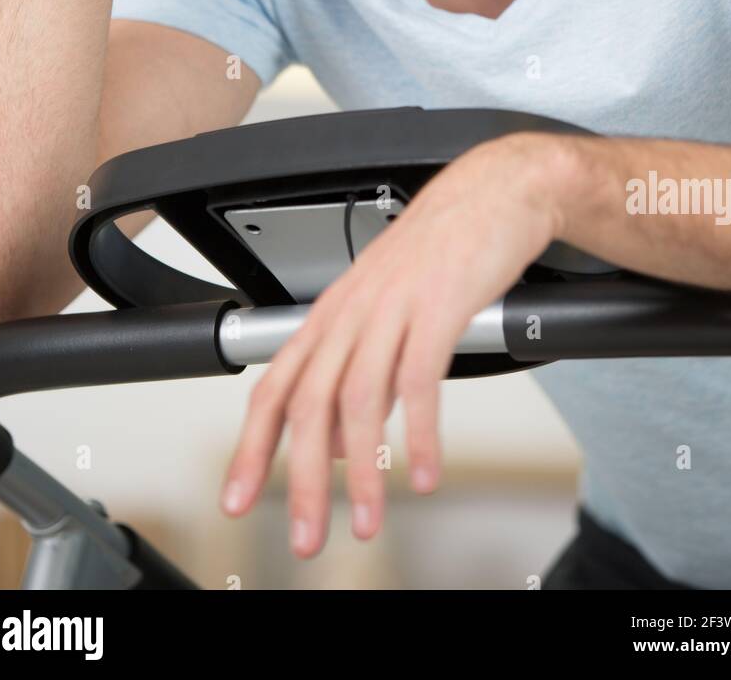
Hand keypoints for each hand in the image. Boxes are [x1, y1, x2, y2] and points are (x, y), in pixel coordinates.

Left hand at [220, 132, 573, 556]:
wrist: (494, 192)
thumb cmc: (443, 249)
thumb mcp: (387, 307)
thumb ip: (363, 369)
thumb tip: (347, 438)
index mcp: (333, 313)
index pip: (275, 387)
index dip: (251, 447)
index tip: (237, 498)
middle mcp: (353, 311)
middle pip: (310, 404)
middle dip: (303, 480)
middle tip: (306, 537)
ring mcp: (393, 306)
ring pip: (359, 399)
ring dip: (362, 472)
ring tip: (370, 521)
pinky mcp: (439, 305)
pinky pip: (419, 380)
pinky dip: (418, 434)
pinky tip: (421, 471)